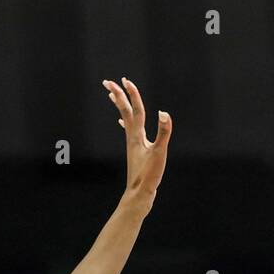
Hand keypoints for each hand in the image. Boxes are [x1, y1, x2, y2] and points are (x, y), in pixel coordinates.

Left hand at [103, 77, 170, 215]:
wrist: (139, 194)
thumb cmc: (149, 175)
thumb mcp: (159, 153)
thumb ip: (163, 133)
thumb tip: (164, 113)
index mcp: (137, 136)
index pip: (135, 110)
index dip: (132, 94)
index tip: (126, 80)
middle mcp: (132, 137)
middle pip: (125, 111)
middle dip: (118, 96)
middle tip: (109, 82)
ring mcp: (133, 144)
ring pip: (126, 119)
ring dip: (120, 106)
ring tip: (113, 96)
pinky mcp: (135, 151)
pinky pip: (129, 131)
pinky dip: (126, 123)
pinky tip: (123, 123)